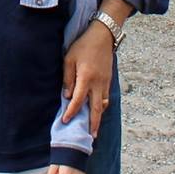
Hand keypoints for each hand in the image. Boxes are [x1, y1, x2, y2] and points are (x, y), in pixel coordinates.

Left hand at [61, 21, 114, 135]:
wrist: (103, 35)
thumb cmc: (83, 45)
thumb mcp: (69, 59)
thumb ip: (67, 78)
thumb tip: (67, 96)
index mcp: (86, 78)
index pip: (78, 100)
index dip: (71, 112)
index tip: (65, 121)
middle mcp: (98, 83)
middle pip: (96, 108)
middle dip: (94, 124)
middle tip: (91, 137)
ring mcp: (105, 82)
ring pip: (103, 104)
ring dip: (99, 117)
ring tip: (94, 128)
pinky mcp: (109, 80)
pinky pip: (106, 97)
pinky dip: (102, 106)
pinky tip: (98, 110)